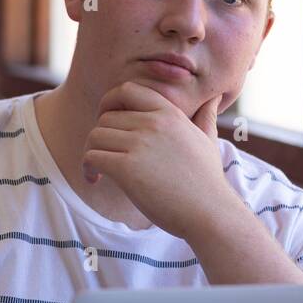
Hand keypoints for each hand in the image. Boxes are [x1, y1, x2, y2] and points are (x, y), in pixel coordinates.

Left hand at [82, 81, 234, 239]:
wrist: (210, 212)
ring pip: (95, 136)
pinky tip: (95, 180)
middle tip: (104, 153)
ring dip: (91, 152)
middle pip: (106, 117)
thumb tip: (215, 97)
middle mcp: (154, 124)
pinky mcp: (128, 168)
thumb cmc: (208, 182)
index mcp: (170, 114)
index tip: (108, 120)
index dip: (110, 102)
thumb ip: (205, 117)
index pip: (127, 90)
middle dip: (100, 135)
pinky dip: (87, 168)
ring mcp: (140, 144)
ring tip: (97, 170)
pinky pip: (92, 157)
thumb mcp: (208, 141)